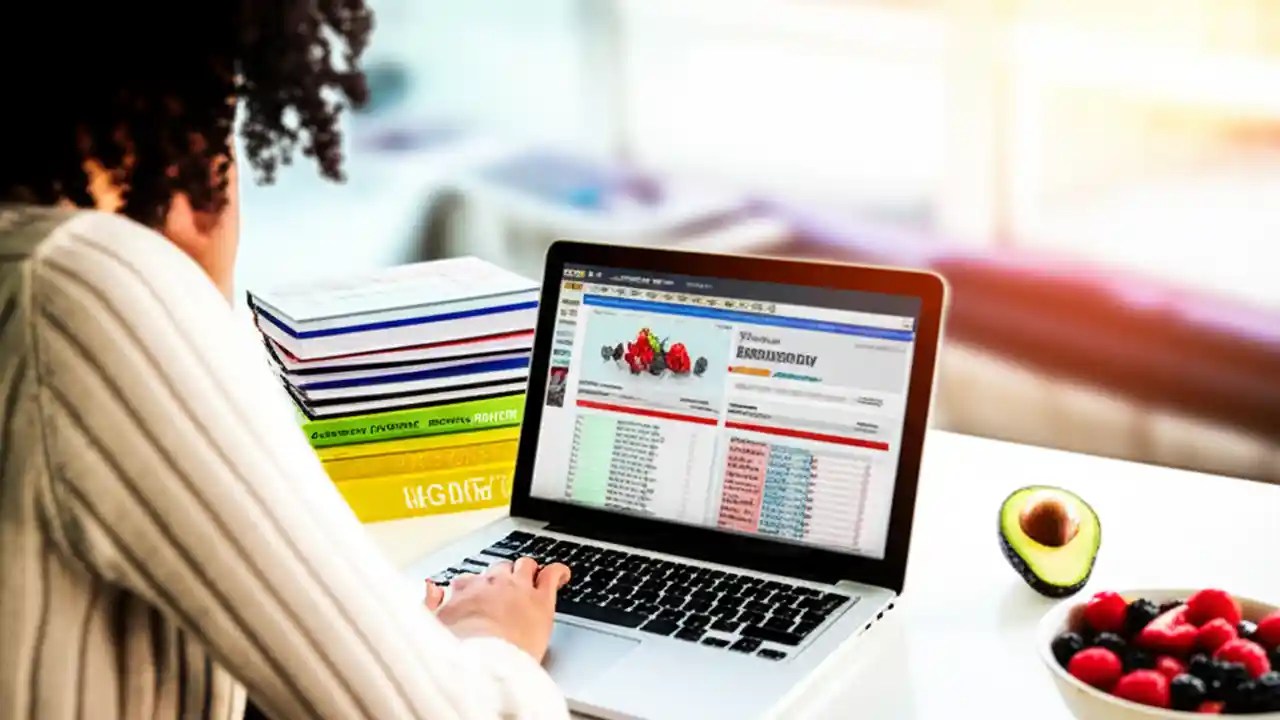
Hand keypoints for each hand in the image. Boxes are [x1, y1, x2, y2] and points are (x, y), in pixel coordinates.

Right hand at [425, 557, 569, 660]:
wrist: (484, 659)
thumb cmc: (459, 649)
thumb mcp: (432, 627)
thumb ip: (428, 605)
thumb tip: (430, 590)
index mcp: (466, 593)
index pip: (468, 581)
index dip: (472, 588)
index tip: (472, 594)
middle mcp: (492, 584)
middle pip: (499, 570)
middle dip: (502, 577)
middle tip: (505, 589)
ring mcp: (518, 589)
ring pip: (525, 566)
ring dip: (528, 571)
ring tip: (533, 578)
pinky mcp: (541, 600)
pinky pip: (552, 574)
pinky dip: (557, 572)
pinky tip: (561, 575)